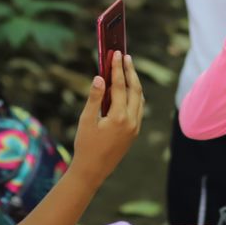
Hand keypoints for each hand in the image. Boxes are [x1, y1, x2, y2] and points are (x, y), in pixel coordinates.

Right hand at [70, 52, 143, 182]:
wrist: (93, 170)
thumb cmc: (85, 145)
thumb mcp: (86, 120)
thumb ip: (94, 98)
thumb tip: (99, 78)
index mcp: (119, 117)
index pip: (120, 86)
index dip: (118, 68)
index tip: (116, 54)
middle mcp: (131, 121)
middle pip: (135, 90)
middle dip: (130, 72)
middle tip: (125, 57)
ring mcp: (135, 127)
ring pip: (139, 99)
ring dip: (134, 83)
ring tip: (128, 69)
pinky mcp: (135, 132)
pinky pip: (139, 108)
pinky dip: (135, 96)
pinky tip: (129, 89)